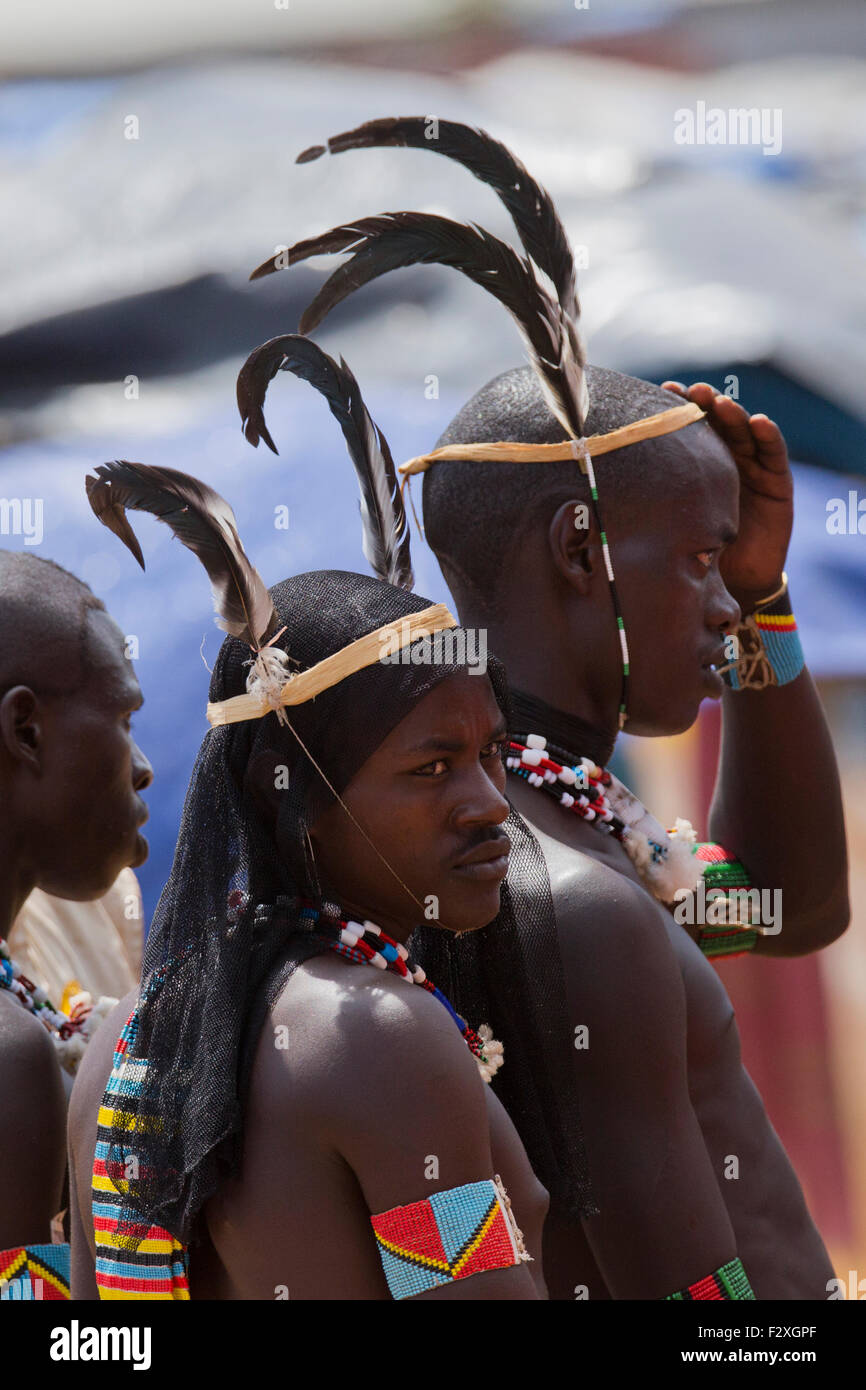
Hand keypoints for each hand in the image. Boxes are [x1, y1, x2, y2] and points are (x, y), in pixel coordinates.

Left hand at [662, 382, 793, 610]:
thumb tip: (597, 489)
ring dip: (733, 414)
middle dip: (704, 404)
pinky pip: (773, 453)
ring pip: (743, 430)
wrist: (737, 580)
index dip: (677, 408)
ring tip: (720, 403)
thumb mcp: (671, 522)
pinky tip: (760, 422)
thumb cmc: (699, 550)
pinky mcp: (777, 480)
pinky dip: (769, 436)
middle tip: (691, 391)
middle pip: (715, 422)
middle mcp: (725, 458)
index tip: (662, 391)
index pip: (687, 429)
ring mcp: (752, 466)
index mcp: (697, 464)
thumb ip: (651, 503)